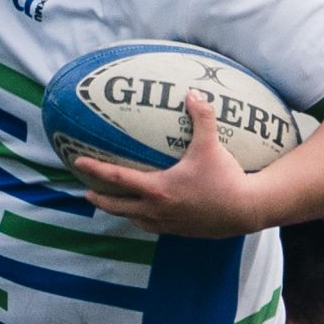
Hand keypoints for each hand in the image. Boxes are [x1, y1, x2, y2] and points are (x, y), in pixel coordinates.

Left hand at [72, 89, 267, 238]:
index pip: (117, 178)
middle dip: (99, 199)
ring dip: (119, 211)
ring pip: (134, 220)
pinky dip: (141, 220)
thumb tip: (192, 92)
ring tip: (111, 203)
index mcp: (158, 189)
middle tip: (86, 192)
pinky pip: (152, 227)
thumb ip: (202, 118)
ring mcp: (167, 223)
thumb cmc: (226, 178)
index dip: (95, 170)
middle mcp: (157, 209)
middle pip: (117, 206)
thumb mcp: (211, 146)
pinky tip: (144, 214)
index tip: (78, 163)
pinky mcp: (179, 231)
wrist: (245, 210)